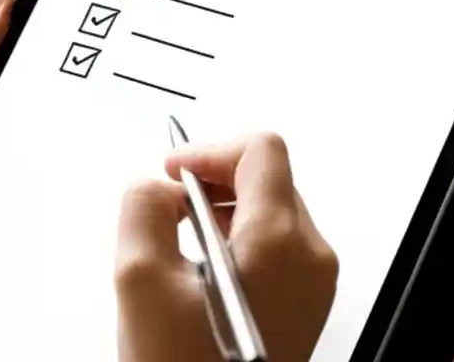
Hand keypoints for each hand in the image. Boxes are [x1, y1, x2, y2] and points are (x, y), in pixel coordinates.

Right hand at [116, 134, 337, 361]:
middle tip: (167, 211)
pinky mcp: (304, 305)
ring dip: (220, 214)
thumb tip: (153, 185)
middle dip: (212, 183)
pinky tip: (197, 277)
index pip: (260, 150)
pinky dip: (234, 244)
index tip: (171, 172)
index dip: (208, 149)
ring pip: (269, 213)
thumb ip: (143, 210)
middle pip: (267, 178)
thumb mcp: (141, 282)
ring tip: (177, 250)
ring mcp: (312, 283)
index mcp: (279, 240)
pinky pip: (273, 249)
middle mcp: (309, 257)